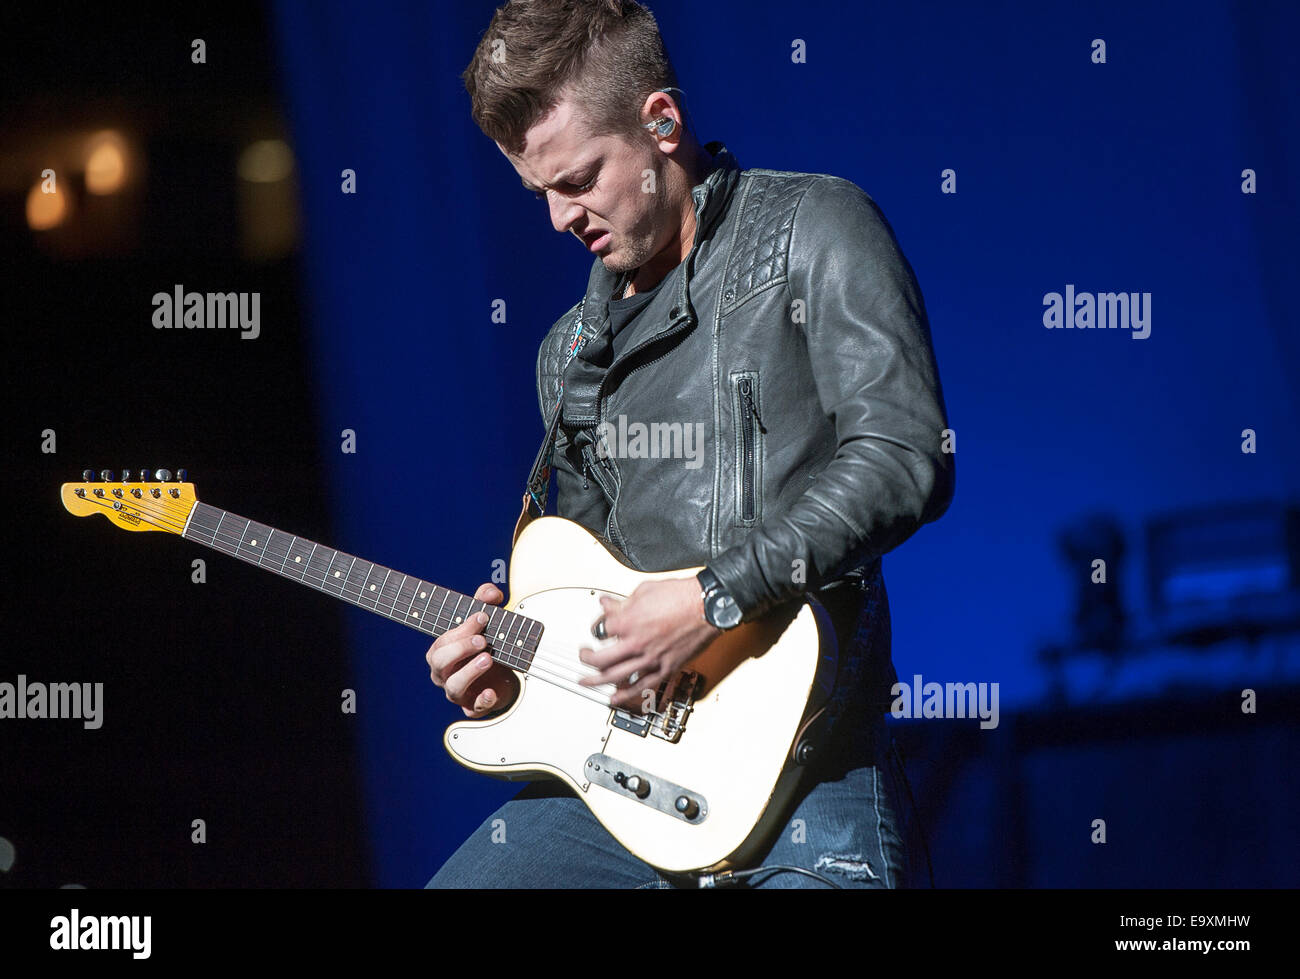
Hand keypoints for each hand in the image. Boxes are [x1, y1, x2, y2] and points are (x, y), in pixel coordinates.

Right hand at [425, 582, 519, 717]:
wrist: (500, 677)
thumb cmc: (484, 647)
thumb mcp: (484, 622)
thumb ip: (485, 602)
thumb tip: (492, 593)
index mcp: (441, 651)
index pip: (442, 640)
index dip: (460, 629)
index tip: (482, 617)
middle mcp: (444, 672)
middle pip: (440, 662)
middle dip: (460, 648)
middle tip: (483, 640)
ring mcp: (457, 692)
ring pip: (453, 686)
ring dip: (470, 672)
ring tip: (488, 659)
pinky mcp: (473, 707)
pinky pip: (473, 709)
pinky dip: (482, 701)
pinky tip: (491, 692)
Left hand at [578, 576, 722, 710]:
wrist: (707, 606)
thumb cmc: (681, 596)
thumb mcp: (645, 591)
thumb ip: (622, 602)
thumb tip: (607, 604)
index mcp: (628, 622)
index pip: (600, 630)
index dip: (597, 627)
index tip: (599, 627)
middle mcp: (636, 643)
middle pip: (599, 658)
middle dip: (586, 658)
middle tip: (583, 656)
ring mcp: (650, 659)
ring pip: (615, 676)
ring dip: (596, 681)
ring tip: (586, 682)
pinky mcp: (665, 668)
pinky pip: (642, 686)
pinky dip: (626, 694)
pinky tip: (615, 698)